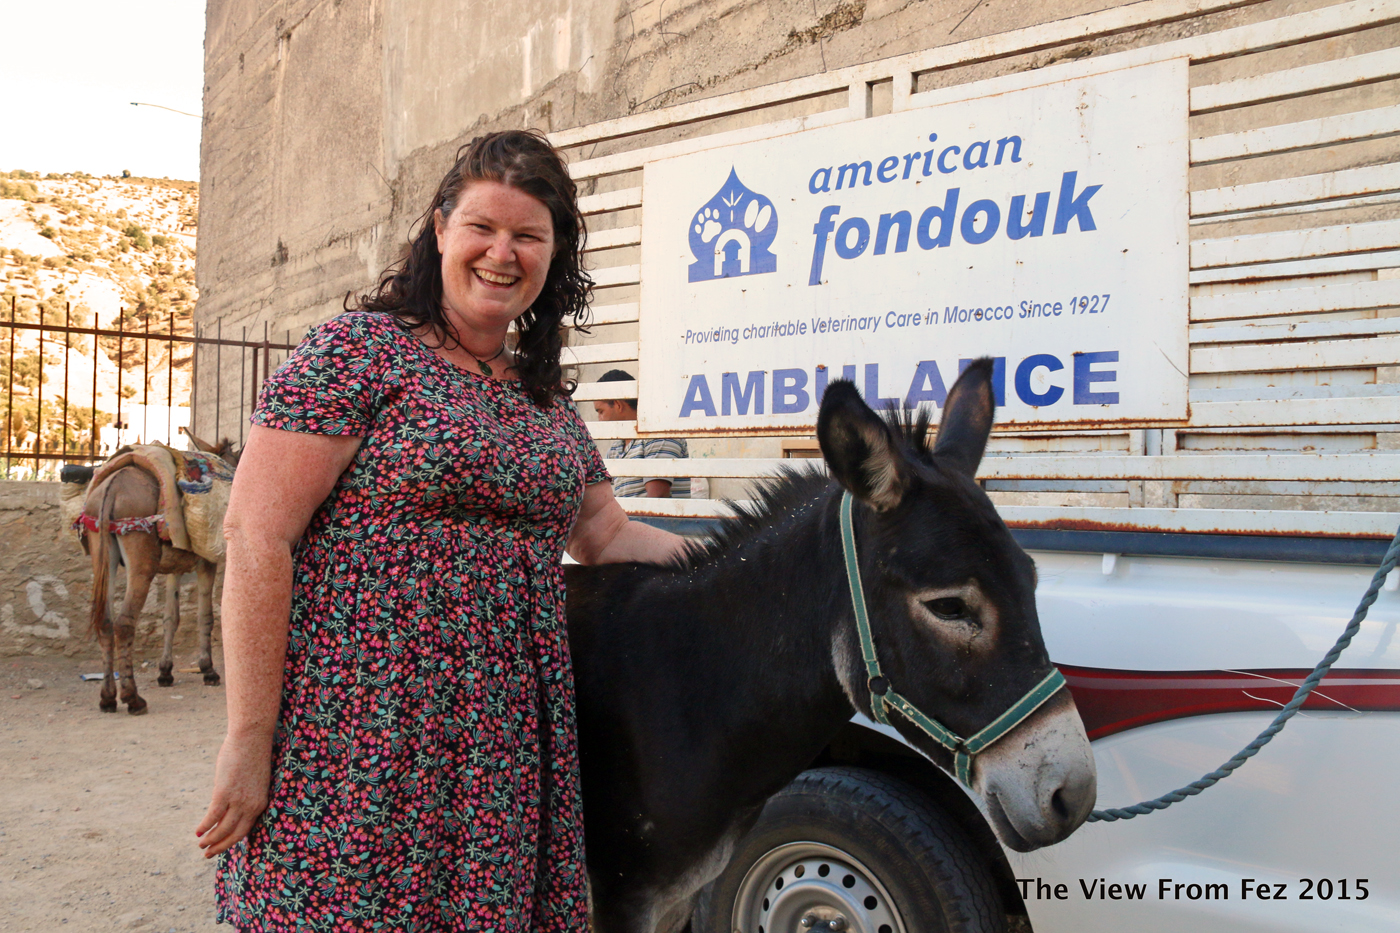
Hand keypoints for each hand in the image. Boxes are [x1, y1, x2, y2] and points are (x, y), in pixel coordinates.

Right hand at [196, 732, 273, 857]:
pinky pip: (212, 816)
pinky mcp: (224, 793)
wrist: (252, 737)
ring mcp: (238, 800)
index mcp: (261, 802)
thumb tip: (230, 803)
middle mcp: (252, 805)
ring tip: (201, 844)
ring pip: (222, 829)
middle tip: (208, 854)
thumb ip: (244, 795)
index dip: (232, 840)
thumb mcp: (253, 780)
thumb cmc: (252, 754)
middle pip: (235, 835)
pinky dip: (204, 826)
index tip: (222, 846)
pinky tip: (197, 831)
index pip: (246, 829)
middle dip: (220, 847)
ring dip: (210, 840)